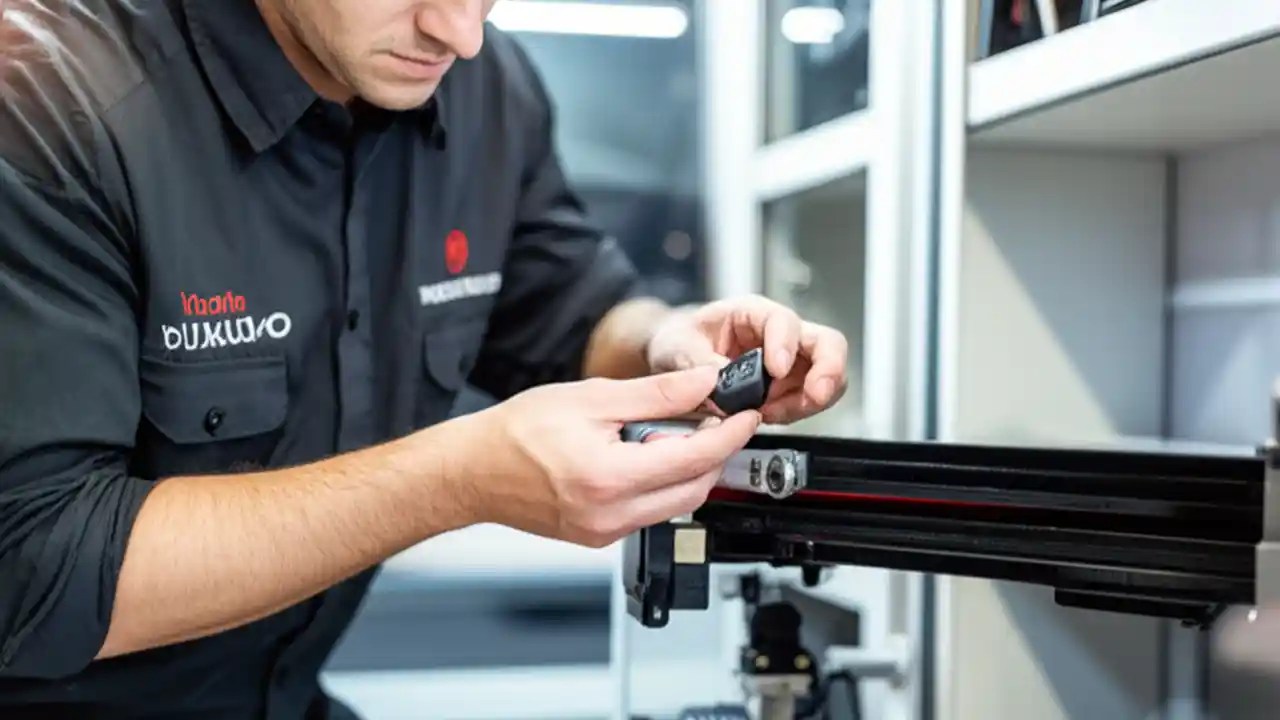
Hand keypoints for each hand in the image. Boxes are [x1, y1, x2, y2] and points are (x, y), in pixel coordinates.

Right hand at [463, 367, 760, 547]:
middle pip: (694, 489)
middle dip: (713, 454)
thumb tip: (703, 384)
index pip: (695, 459)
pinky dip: (660, 484)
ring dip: (687, 470)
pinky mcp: (599, 537)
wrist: (473, 470)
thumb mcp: (592, 398)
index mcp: (610, 478)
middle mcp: (611, 515)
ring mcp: (605, 532)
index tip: (745, 415)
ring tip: (673, 434)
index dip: (729, 434)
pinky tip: (645, 456)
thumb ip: (656, 394)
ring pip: (675, 504)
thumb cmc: (516, 433)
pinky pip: (648, 512)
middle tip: (714, 420)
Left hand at [646, 295, 848, 424]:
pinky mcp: (789, 386)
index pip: (783, 321)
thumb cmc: (681, 340)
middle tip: (816, 396)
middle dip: (828, 370)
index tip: (776, 370)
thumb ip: (698, 364)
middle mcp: (779, 333)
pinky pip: (808, 400)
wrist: (678, 356)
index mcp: (751, 313)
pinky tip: (768, 415)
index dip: (785, 345)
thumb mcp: (678, 347)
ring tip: (773, 412)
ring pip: (826, 375)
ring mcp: (790, 360)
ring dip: (809, 400)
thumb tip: (720, 385)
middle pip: (827, 343)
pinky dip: (796, 412)